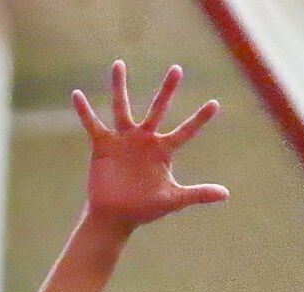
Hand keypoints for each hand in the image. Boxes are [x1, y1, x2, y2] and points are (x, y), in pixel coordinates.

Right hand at [73, 61, 228, 232]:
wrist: (117, 215)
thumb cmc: (145, 208)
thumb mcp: (173, 199)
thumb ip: (198, 194)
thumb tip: (226, 194)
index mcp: (163, 151)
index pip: (186, 132)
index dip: (200, 119)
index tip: (215, 103)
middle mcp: (145, 140)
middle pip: (158, 109)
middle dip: (168, 90)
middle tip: (177, 69)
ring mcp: (124, 140)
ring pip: (122, 108)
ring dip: (120, 87)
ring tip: (119, 64)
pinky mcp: (103, 144)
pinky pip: (92, 124)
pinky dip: (84, 111)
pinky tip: (77, 95)